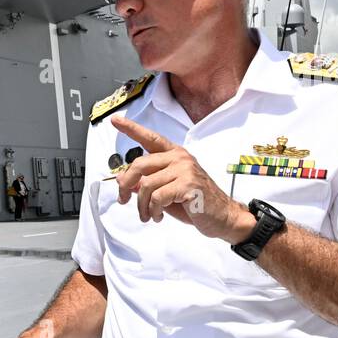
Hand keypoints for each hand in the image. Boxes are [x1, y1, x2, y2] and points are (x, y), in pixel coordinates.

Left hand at [110, 117, 254, 241]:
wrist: (222, 217)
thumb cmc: (194, 203)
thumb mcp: (165, 192)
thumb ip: (147, 183)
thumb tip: (122, 180)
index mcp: (174, 155)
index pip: (150, 138)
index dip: (132, 129)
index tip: (115, 120)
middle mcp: (179, 157)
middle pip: (139, 164)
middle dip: (126, 185)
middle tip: (123, 200)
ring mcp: (184, 169)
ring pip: (145, 185)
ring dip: (141, 206)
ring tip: (147, 216)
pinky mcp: (187, 184)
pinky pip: (157, 197)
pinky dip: (153, 211)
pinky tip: (158, 217)